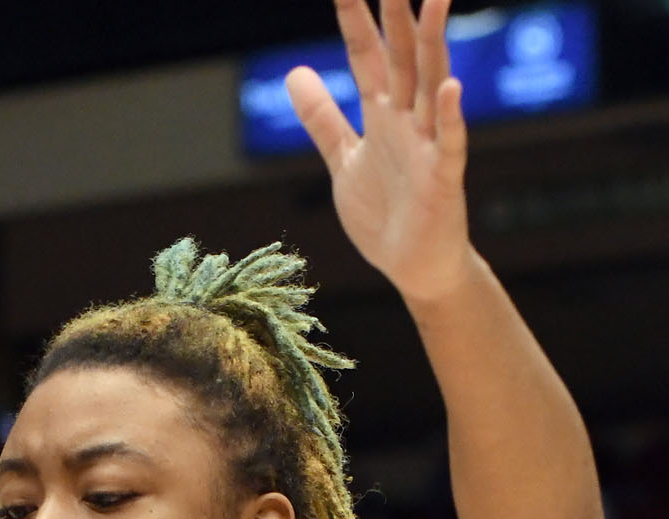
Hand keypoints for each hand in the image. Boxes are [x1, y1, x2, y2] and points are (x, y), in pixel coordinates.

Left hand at [285, 0, 471, 305]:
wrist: (414, 266)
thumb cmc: (384, 214)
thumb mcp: (343, 160)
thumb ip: (322, 117)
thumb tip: (294, 72)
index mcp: (382, 115)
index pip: (367, 55)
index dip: (354, 18)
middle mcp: (407, 121)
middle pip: (401, 56)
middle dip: (396, 12)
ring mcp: (428, 146)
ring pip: (431, 84)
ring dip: (432, 43)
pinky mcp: (442, 179)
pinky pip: (449, 143)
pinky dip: (450, 116)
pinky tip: (450, 88)